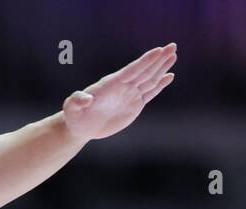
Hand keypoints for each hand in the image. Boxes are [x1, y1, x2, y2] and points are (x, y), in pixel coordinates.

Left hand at [62, 43, 176, 141]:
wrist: (81, 126)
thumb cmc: (74, 115)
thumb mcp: (72, 108)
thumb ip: (77, 100)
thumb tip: (86, 99)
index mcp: (111, 84)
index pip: (132, 70)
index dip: (146, 61)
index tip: (158, 51)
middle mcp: (123, 86)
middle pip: (144, 70)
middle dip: (159, 59)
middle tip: (172, 46)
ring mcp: (130, 94)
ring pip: (149, 79)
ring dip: (162, 67)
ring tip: (173, 55)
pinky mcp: (134, 105)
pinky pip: (150, 93)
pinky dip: (160, 85)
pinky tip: (169, 76)